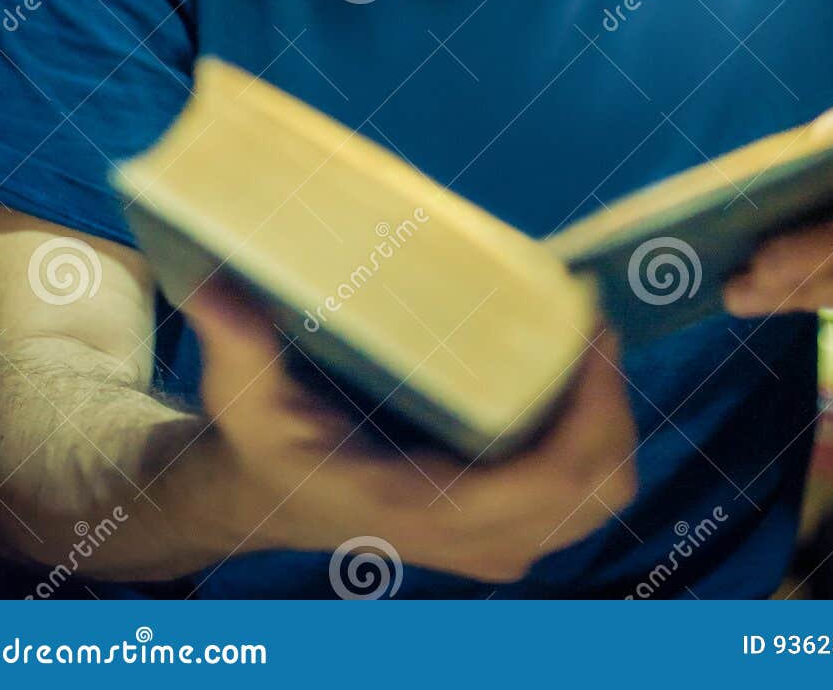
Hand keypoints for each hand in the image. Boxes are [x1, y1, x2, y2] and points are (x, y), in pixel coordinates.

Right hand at [184, 276, 636, 583]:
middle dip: (615, 408)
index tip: (594, 330)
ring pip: (597, 499)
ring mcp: (489, 544)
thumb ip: (235, 343)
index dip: (592, 410)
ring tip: (590, 346)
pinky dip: (594, 444)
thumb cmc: (262, 444)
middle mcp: (466, 539)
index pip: (545, 483)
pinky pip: (578, 498)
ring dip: (610, 425)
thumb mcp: (241, 396)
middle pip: (594, 492)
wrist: (262, 501)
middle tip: (595, 326)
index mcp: (418, 508)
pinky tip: (574, 382)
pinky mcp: (498, 531)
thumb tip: (217, 287)